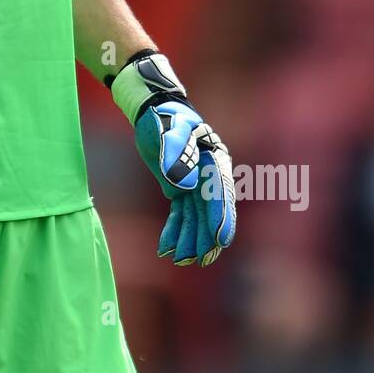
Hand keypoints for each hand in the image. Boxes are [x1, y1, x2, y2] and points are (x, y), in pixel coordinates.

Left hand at [110, 52, 235, 266]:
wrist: (153, 111)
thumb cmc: (163, 116)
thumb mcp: (166, 129)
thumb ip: (175, 153)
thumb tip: (186, 188)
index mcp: (215, 159)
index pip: (220, 192)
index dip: (220, 217)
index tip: (219, 239)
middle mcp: (210, 175)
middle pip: (210, 211)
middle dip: (204, 237)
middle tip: (198, 260)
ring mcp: (197, 184)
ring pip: (196, 218)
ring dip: (189, 239)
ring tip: (179, 260)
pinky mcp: (182, 189)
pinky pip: (181, 214)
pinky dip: (174, 231)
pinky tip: (165, 248)